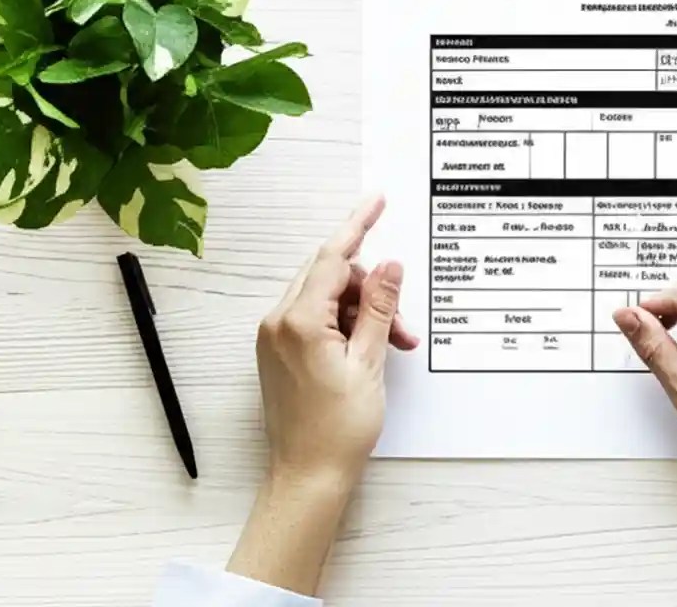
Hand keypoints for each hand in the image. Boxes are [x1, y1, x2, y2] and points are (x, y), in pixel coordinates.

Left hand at [229, 196, 419, 594]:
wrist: (307, 475)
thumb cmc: (337, 430)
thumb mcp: (370, 362)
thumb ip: (380, 308)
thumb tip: (390, 267)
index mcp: (298, 321)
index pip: (333, 258)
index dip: (358, 226)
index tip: (376, 202)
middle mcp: (278, 322)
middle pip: (330, 275)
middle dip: (371, 288)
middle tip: (402, 319)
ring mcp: (274, 337)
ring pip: (325, 298)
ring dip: (363, 312)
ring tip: (394, 345)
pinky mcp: (278, 351)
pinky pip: (314, 318)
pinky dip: (345, 325)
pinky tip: (370, 348)